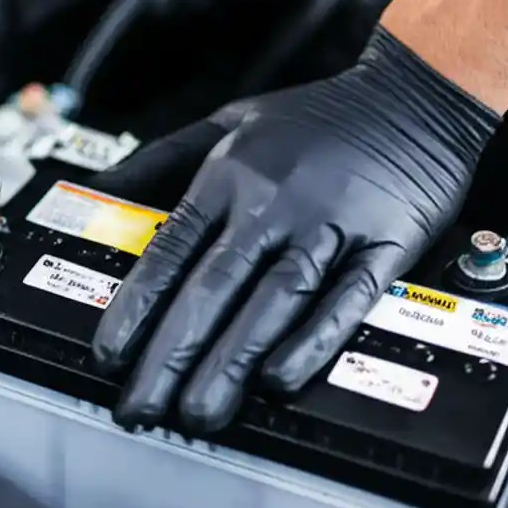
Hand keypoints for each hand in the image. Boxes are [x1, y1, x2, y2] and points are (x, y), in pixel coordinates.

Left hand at [90, 26, 497, 433]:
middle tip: (141, 407)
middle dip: (171, 355)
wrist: (412, 95)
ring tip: (198, 411)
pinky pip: (345, 300)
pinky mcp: (383, 245)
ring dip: (231, 362)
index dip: (136, 308)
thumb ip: (159, 158)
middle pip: (213, 287)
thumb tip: (94, 188)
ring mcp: (329, 224)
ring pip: (272, 301)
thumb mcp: (227, 120)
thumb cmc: (314, 116)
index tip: (109, 354)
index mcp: (229, 175)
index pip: (171, 250)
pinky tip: (279, 380)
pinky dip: (312, 340)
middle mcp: (273, 201)